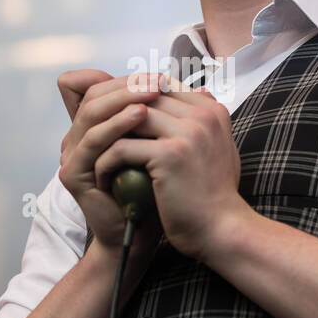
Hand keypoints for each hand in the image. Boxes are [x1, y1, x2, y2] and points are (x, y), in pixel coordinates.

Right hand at [56, 69, 168, 250]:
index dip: (123, 78)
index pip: (97, 87)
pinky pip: (93, 141)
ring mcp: (72, 155)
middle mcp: (78, 138)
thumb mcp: (166, 147)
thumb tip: (205, 88)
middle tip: (158, 80)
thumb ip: (175, 120)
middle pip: (95, 94)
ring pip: (92, 112)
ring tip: (153, 92)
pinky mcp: (73, 174)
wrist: (143, 234)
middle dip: (129, 84)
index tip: (157, 77)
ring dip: (124, 98)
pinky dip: (116, 125)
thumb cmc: (157, 192)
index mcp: (95, 128)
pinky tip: (142, 117)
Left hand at [90, 72, 253, 263]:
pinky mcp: (170, 155)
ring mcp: (188, 132)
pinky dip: (106, 162)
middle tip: (95, 135)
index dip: (133, 100)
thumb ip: (201, 124)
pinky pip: (122, 147)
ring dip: (106, 137)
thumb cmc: (214, 197)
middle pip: (143, 97)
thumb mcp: (216, 149)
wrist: (223, 231)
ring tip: (94, 155)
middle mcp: (203, 115)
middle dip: (115, 115)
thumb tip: (190, 100)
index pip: (161, 85)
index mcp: (212, 110)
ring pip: (128, 119)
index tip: (114, 122)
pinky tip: (102, 177)